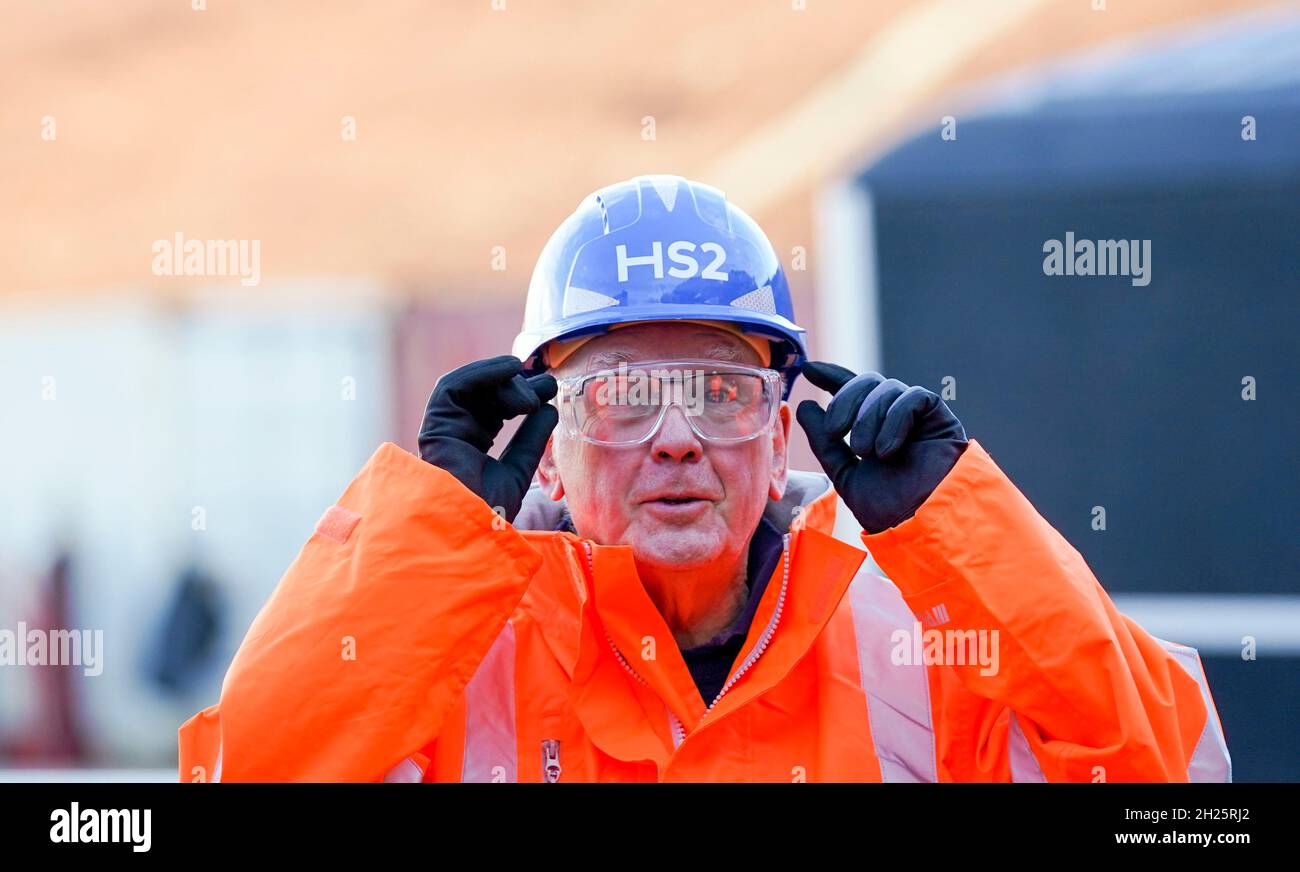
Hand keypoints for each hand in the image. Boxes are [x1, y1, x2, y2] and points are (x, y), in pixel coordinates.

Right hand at [418, 355, 558, 522]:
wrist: (468, 531)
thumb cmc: (491, 513)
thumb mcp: (519, 470)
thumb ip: (531, 439)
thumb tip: (549, 408)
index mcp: (472, 450)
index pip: (496, 412)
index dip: (522, 397)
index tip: (549, 391)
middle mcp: (455, 437)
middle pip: (485, 398)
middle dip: (518, 386)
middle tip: (548, 383)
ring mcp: (443, 431)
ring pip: (471, 389)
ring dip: (504, 381)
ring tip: (533, 386)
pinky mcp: (435, 426)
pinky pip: (452, 387)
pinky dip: (482, 372)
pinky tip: (510, 369)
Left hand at [796, 362, 966, 533]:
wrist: (923, 527)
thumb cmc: (888, 510)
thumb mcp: (845, 474)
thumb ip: (825, 443)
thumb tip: (805, 407)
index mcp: (875, 430)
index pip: (854, 392)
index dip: (832, 377)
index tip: (809, 369)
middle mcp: (897, 419)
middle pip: (868, 381)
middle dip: (845, 399)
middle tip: (835, 429)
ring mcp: (920, 418)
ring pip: (887, 388)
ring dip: (869, 417)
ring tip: (866, 452)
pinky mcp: (941, 418)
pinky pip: (913, 397)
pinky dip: (895, 418)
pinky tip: (888, 449)